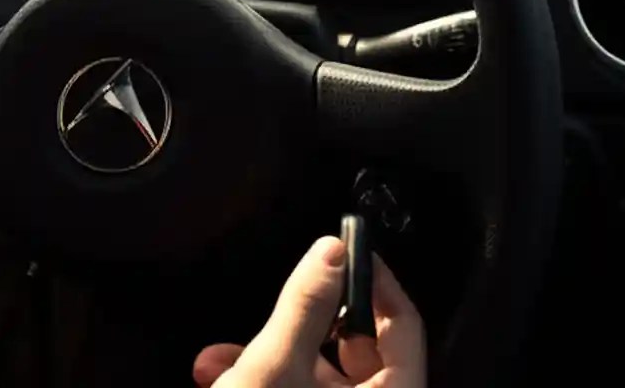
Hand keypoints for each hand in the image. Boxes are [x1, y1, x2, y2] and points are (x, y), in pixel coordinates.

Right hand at [193, 237, 425, 387]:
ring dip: (270, 355)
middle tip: (285, 298)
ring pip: (316, 375)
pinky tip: (218, 376)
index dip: (378, 281)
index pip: (405, 323)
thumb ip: (306, 305)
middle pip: (356, 347)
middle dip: (305, 322)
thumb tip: (332, 249)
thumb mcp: (276, 366)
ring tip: (222, 357)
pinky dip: (265, 381)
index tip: (349, 249)